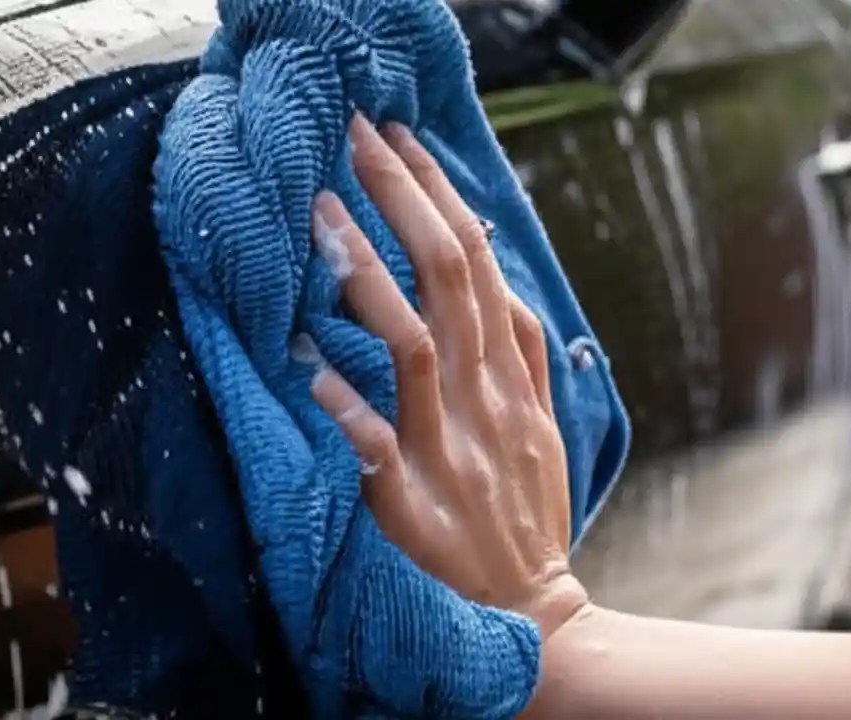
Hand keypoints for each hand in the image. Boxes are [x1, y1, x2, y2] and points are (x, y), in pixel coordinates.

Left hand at [306, 115, 587, 638]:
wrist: (533, 616)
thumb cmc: (527, 512)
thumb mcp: (543, 423)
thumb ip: (524, 350)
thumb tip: (498, 273)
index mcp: (513, 380)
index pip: (479, 265)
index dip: (440, 196)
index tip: (400, 138)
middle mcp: (486, 404)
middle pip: (451, 283)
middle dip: (403, 202)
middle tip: (355, 138)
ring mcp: (453, 454)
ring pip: (417, 349)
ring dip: (369, 281)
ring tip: (321, 217)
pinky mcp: (417, 509)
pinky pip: (380, 452)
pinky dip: (350, 408)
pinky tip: (307, 368)